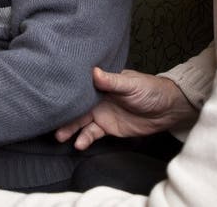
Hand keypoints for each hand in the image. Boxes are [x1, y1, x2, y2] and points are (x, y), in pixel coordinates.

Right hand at [56, 67, 197, 149]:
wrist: (167, 110)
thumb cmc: (149, 90)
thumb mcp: (130, 84)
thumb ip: (111, 81)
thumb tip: (93, 71)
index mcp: (101, 83)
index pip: (79, 86)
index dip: (66, 90)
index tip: (50, 94)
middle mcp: (97, 98)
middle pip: (76, 106)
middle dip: (63, 113)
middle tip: (49, 121)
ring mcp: (101, 113)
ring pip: (80, 121)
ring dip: (70, 128)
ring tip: (59, 136)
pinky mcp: (107, 128)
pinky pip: (92, 134)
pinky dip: (84, 139)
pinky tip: (78, 144)